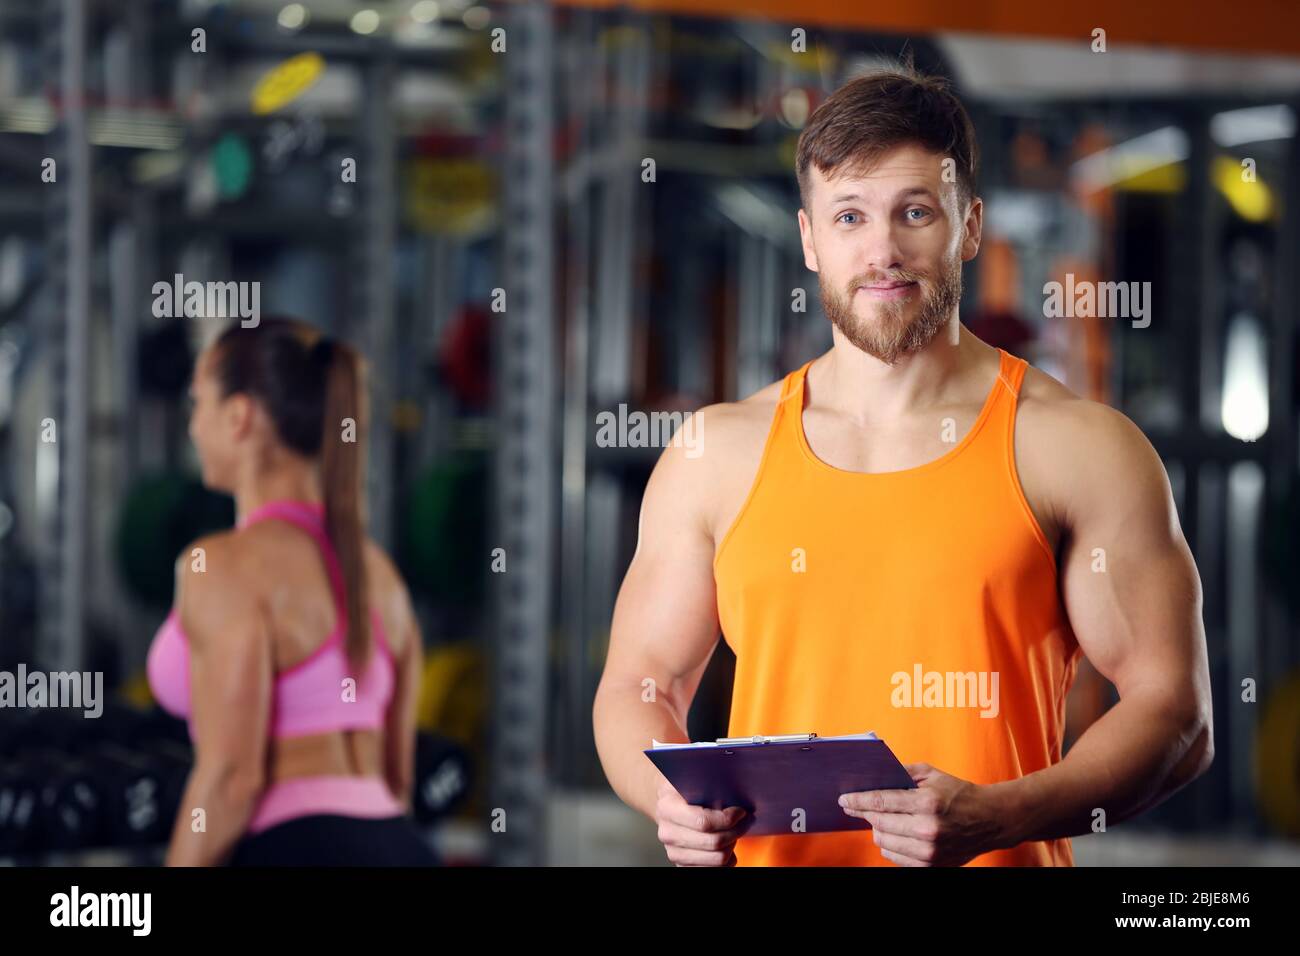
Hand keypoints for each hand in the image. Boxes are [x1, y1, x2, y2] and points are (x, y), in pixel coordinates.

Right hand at [655, 782, 747, 865]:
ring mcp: (673, 851)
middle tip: (746, 820)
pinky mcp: (682, 865)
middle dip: (736, 831)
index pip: (703, 822)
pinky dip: (727, 859)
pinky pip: (713, 870)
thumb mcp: (692, 776)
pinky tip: (728, 845)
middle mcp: (667, 832)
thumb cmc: (686, 789)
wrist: (670, 804)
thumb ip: (708, 778)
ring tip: (736, 831)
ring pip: (716, 859)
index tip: (741, 811)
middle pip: (713, 842)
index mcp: (668, 807)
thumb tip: (734, 781)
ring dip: (732, 844)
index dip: (727, 819)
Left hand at [839, 763, 1005, 866]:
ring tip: (884, 820)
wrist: (991, 820)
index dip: (858, 801)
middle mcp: (927, 829)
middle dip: (864, 814)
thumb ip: (902, 773)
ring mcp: (930, 852)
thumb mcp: (932, 774)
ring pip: (884, 842)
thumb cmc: (959, 794)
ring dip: (877, 830)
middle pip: (879, 824)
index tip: (844, 800)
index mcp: (927, 803)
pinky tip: (896, 834)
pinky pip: (895, 857)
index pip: (881, 802)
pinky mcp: (932, 866)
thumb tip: (873, 776)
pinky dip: (890, 845)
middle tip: (858, 807)